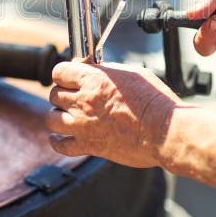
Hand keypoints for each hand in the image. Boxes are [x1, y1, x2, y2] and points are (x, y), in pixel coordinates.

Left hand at [46, 61, 185, 167]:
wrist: (164, 131)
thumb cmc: (154, 101)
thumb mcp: (132, 73)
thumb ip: (108, 72)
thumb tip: (96, 71)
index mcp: (94, 80)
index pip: (60, 71)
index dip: (65, 73)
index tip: (70, 77)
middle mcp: (84, 101)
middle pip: (54, 94)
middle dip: (63, 94)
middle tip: (74, 97)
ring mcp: (83, 125)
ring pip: (51, 118)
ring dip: (59, 115)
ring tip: (68, 115)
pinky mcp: (89, 146)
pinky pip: (61, 145)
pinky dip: (58, 141)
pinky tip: (62, 136)